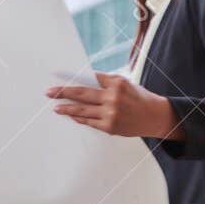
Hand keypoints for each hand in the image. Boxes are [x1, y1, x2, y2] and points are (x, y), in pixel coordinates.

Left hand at [47, 72, 181, 138]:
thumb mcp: (126, 84)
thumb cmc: (138, 98)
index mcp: (117, 83)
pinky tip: (71, 115)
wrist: (155, 116)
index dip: (74, 77)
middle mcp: (113, 97)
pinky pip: (89, 122)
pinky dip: (78, 118)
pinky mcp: (110, 126)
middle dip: (63, 92)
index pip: (91, 78)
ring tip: (55, 107)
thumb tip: (84, 81)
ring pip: (82, 110)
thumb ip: (106, 83)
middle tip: (49, 92)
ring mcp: (110, 113)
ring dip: (66, 108)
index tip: (59, 77)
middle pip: (82, 93)